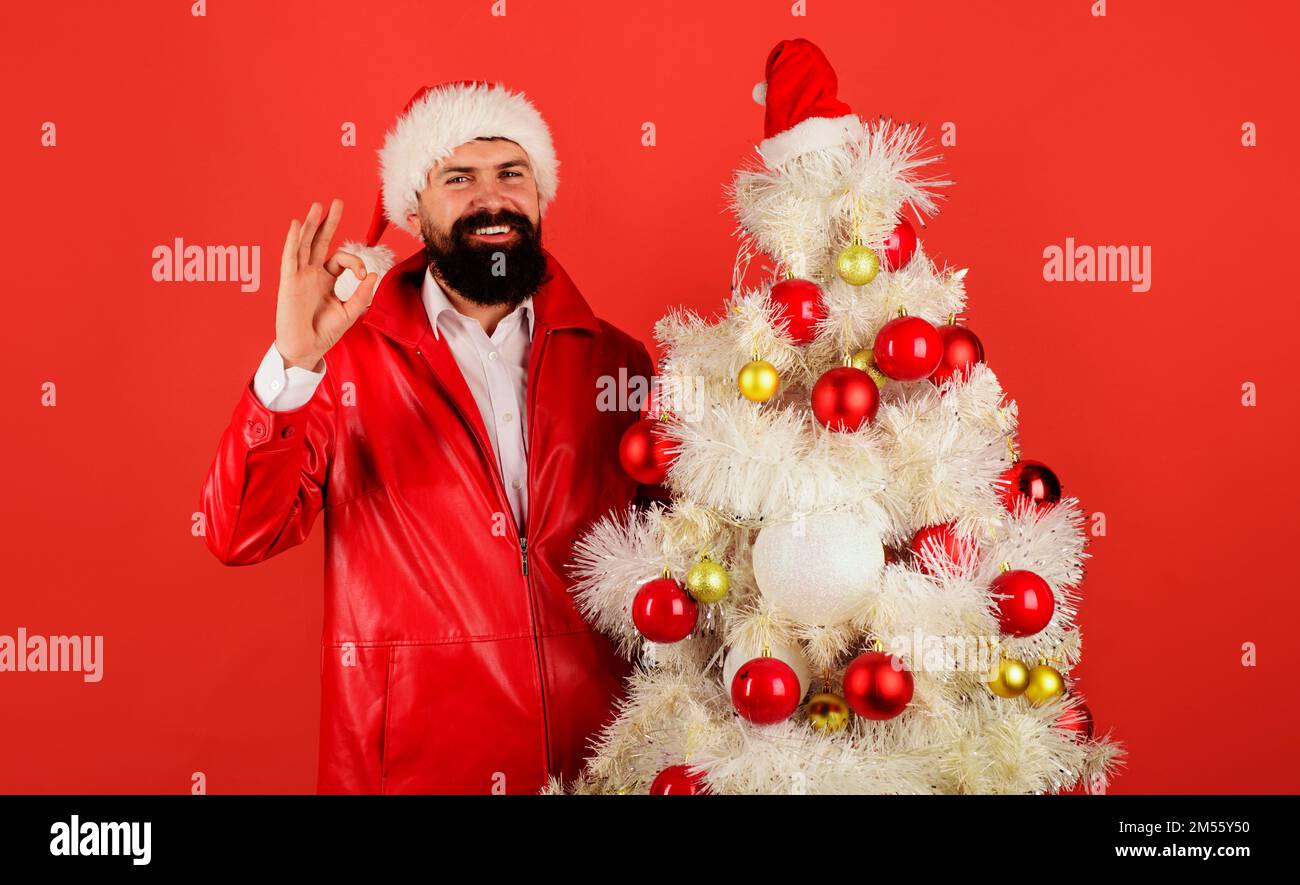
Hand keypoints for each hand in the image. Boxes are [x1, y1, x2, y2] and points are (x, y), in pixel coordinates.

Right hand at [273, 199, 377, 369]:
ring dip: (311, 225)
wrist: (306, 348)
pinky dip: (294, 241)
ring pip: (305, 244)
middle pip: (320, 241)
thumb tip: (373, 275)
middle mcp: (312, 273)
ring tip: (318, 206)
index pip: (341, 258)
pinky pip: (290, 258)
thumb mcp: (349, 313)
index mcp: (326, 279)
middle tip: (337, 202)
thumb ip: (361, 295)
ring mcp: (299, 276)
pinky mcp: (289, 282)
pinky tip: (298, 225)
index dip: (355, 262)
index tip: (363, 275)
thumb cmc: (325, 332)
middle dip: (329, 221)